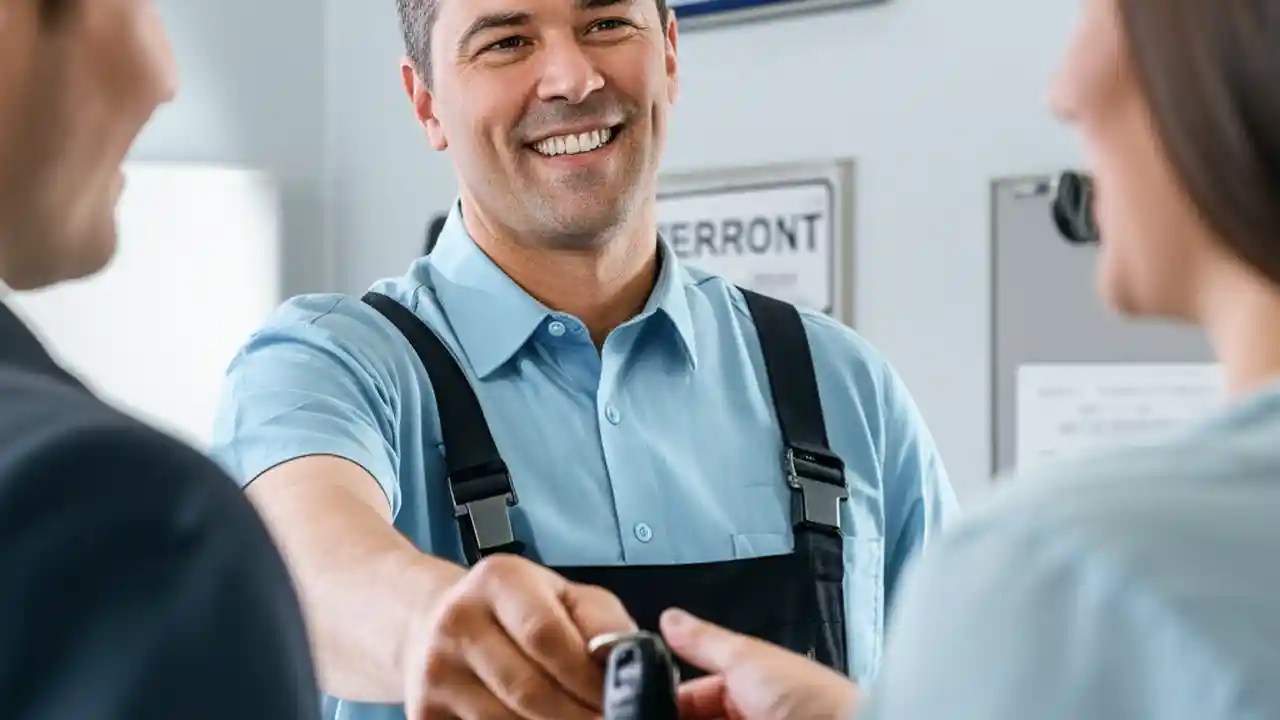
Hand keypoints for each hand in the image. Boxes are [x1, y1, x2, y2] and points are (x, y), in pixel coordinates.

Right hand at [404, 554, 637, 719]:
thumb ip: (603, 623)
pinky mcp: (422, 713)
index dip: (588, 677)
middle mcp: (458, 622)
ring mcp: (433, 672)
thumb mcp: (564, 595)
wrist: (430, 622)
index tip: (621, 699)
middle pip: (529, 690)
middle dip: (580, 716)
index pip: (546, 636)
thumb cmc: (516, 609)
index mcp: (499, 581)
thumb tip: (631, 663)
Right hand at [660, 609, 859, 719]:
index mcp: (749, 684)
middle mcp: (751, 712)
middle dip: (674, 715)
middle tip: (645, 718)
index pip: (693, 693)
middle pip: (698, 716)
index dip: (665, 699)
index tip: (637, 706)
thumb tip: (671, 617)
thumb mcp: (747, 658)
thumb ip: (705, 641)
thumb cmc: (811, 698)